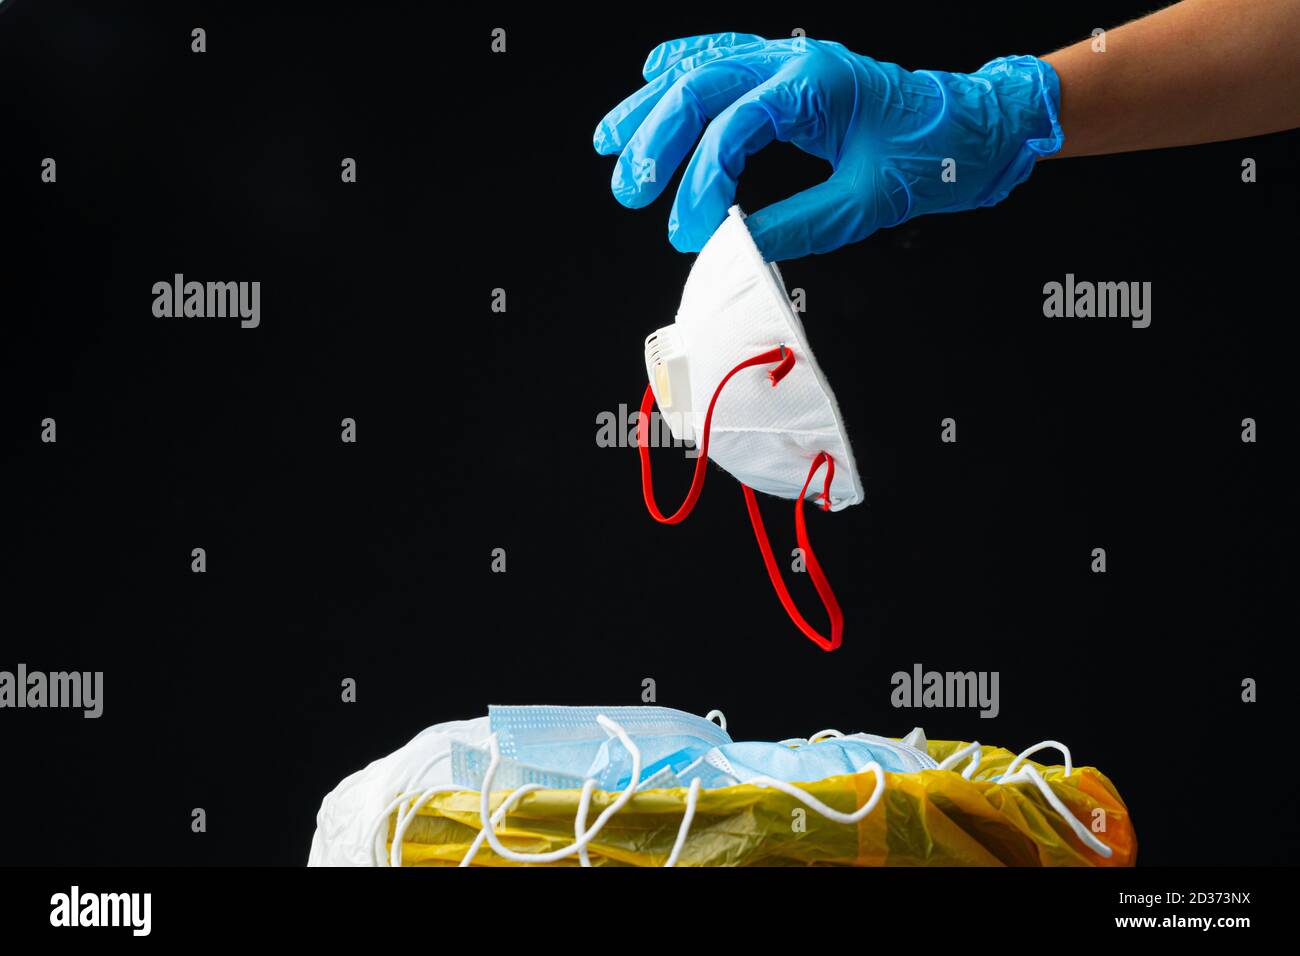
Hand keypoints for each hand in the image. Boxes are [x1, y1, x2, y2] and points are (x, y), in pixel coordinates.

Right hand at [593, 33, 1062, 259]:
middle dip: (654, 140)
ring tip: (611, 141)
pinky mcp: (792, 72)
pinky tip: (653, 74)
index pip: (732, 128)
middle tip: (629, 190)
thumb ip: (798, 225)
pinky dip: (684, 65)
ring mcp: (791, 59)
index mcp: (816, 84)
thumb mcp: (868, 202)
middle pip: (700, 86)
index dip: (700, 183)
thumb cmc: (934, 154)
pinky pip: (725, 55)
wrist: (978, 126)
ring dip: (652, 105)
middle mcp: (796, 61)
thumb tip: (738, 247)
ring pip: (702, 67)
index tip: (688, 230)